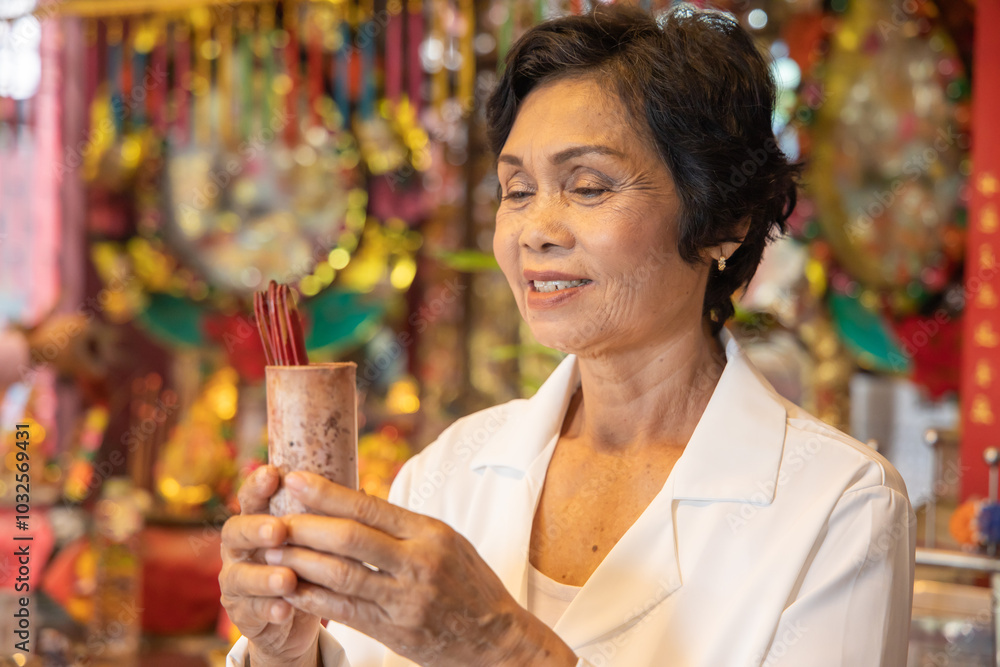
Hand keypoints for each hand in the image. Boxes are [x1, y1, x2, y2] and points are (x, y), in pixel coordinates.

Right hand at [219, 465, 320, 665]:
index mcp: (257, 521)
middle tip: (278, 530)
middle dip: (256, 529)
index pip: (251, 498)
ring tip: (287, 578)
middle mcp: (240, 548)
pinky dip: (269, 609)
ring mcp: (236, 581)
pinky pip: (251, 610)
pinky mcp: (242, 612)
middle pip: (235, 532)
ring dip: (264, 577)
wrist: (289, 615)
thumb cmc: (305, 564)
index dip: (258, 485)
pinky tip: (284, 610)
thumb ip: (323, 518)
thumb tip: (363, 495)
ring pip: (240, 575)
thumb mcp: (312, 539)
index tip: (273, 474)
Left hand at [267, 471, 577, 666]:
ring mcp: (407, 600)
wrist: (496, 637)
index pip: (370, 506)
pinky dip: (312, 599)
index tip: (295, 479)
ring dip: (301, 561)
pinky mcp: (396, 632)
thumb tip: (352, 501)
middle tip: (274, 515)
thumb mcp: (446, 542)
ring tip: (273, 549)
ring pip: (341, 576)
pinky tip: (290, 588)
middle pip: (350, 538)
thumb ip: (402, 526)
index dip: (327, 493)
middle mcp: (419, 563)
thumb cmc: (469, 582)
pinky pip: (345, 611)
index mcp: (430, 533)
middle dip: (306, 525)